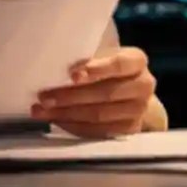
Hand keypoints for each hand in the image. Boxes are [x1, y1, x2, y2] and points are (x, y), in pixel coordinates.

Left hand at [31, 47, 156, 137]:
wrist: (128, 90)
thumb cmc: (106, 67)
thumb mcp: (101, 55)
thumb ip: (86, 57)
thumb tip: (53, 64)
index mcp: (137, 61)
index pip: (119, 64)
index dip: (97, 69)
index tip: (72, 75)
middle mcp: (144, 85)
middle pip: (106, 93)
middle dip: (71, 96)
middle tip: (44, 97)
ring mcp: (138, 110)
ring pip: (99, 115)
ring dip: (67, 114)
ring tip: (42, 111)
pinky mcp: (129, 130)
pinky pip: (98, 131)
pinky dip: (74, 126)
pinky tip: (56, 120)